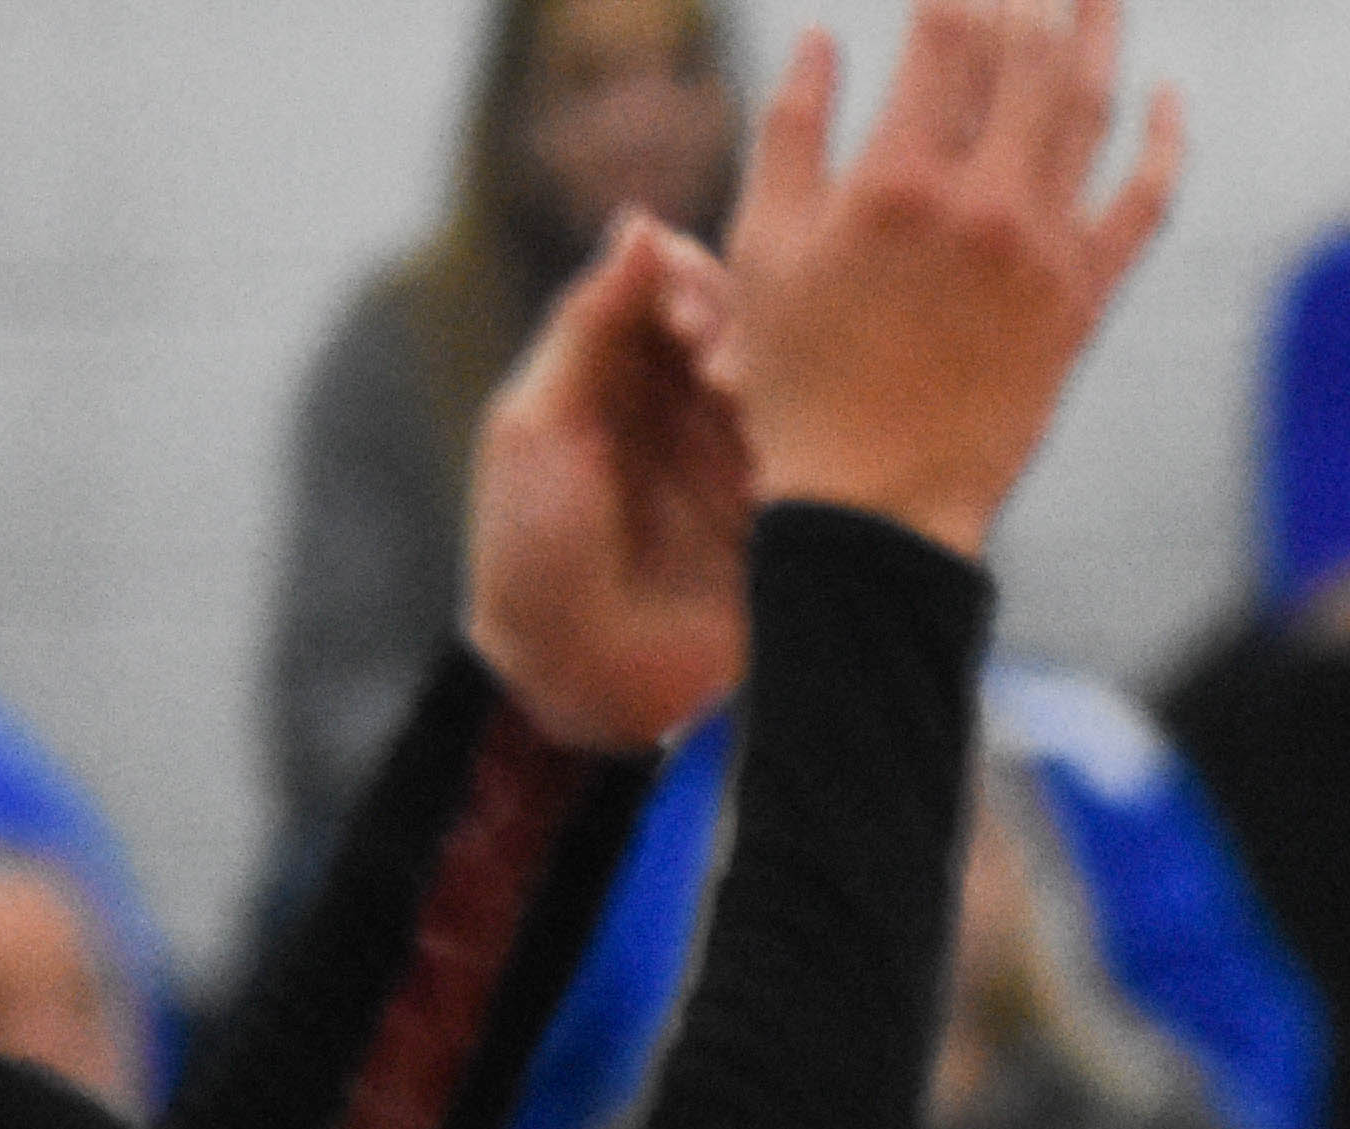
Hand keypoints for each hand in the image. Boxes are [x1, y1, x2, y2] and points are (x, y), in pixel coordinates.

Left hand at [463, 214, 758, 749]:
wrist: (577, 682)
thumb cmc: (531, 553)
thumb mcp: (538, 421)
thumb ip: (589, 324)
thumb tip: (642, 224)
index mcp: (622, 378)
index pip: (673, 291)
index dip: (685, 280)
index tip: (679, 306)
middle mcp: (689, 411)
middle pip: (741, 325)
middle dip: (733, 324)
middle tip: (712, 359)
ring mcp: (744, 463)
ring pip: (786, 381)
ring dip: (767, 374)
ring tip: (735, 398)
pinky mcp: (790, 517)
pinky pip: (818, 450)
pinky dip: (808, 430)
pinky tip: (782, 439)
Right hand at [719, 0, 1184, 560]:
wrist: (880, 502)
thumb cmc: (798, 375)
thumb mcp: (762, 245)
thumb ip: (792, 131)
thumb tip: (825, 39)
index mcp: (896, 180)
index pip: (944, 35)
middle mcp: (984, 204)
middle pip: (1025, 56)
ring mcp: (1045, 252)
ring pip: (1091, 113)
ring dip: (1100, 35)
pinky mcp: (1085, 301)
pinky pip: (1144, 208)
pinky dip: (1165, 146)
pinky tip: (1170, 97)